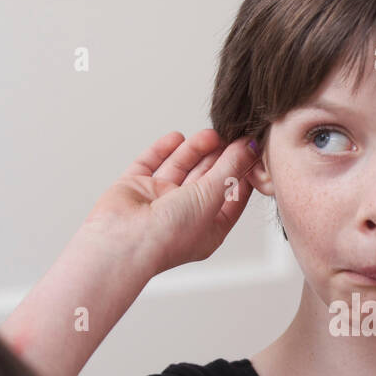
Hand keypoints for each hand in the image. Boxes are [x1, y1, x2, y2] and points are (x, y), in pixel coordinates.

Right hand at [86, 128, 261, 275]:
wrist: (123, 241)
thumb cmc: (169, 234)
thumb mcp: (211, 197)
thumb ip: (230, 169)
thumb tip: (250, 147)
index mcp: (207, 229)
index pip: (231, 198)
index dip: (242, 174)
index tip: (252, 152)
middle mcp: (183, 216)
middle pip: (206, 179)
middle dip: (218, 157)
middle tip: (231, 135)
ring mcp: (158, 201)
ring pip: (180, 169)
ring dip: (195, 150)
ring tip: (210, 134)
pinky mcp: (135, 188)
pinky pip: (151, 164)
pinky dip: (163, 150)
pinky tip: (177, 137)